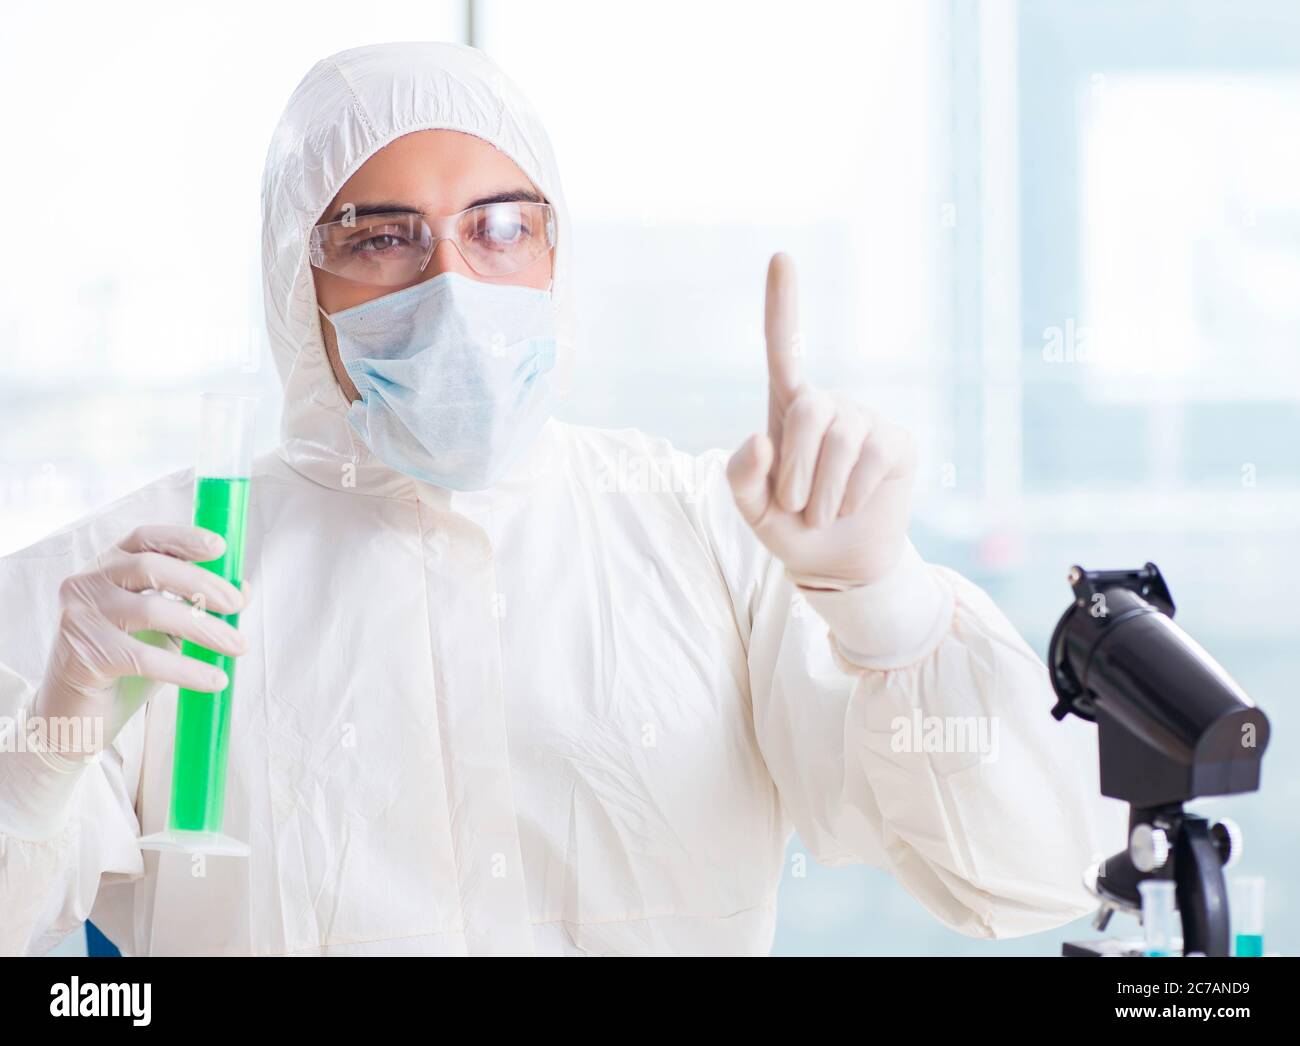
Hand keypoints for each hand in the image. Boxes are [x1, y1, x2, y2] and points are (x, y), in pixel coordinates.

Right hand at [30, 525, 246, 756]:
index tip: (220, 547)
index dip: (182, 538)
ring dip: (203, 627)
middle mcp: (87, 583)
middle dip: (201, 584)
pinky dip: (186, 668)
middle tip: (237, 605)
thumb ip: (196, 604)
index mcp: (108, 567)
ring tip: (238, 646)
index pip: (144, 539)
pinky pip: (144, 658)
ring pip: (151, 611)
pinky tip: (215, 680)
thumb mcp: (166, 628)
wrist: (76, 713)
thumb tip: (242, 588)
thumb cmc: (124, 662)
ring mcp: (80, 616)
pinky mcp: (82, 653)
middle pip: (150, 567)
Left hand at [727, 253, 916, 586]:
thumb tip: (762, 437)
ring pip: (841, 440)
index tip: (782, 257)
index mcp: (788, 410)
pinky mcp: (897, 444)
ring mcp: (867, 421)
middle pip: (808, 410)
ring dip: (824, 493)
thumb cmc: (791, 528)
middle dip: (796, 470)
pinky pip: (872, 458)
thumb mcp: (751, 511)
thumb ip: (740, 478)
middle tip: (797, 505)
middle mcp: (830, 406)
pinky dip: (853, 494)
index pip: (785, 350)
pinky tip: (852, 506)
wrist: (839, 564)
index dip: (784, 305)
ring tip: (823, 513)